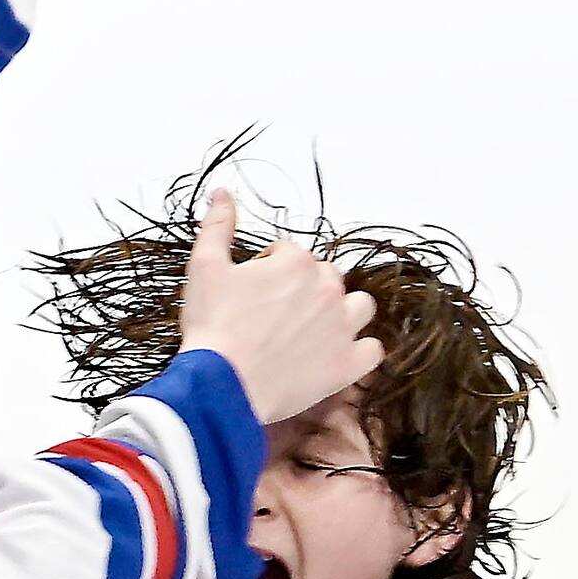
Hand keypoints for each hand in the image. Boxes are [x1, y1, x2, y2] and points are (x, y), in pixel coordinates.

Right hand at [177, 188, 380, 430]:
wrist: (222, 386)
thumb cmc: (213, 328)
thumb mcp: (205, 268)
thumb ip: (218, 226)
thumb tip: (223, 192)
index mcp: (297, 262)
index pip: (290, 255)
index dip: (268, 270)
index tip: (252, 293)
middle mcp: (327, 289)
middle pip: (326, 278)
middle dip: (305, 290)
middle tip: (275, 316)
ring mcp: (342, 327)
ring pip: (360, 307)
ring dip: (343, 313)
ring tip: (315, 330)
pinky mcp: (347, 364)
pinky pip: (372, 351)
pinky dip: (359, 352)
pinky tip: (336, 356)